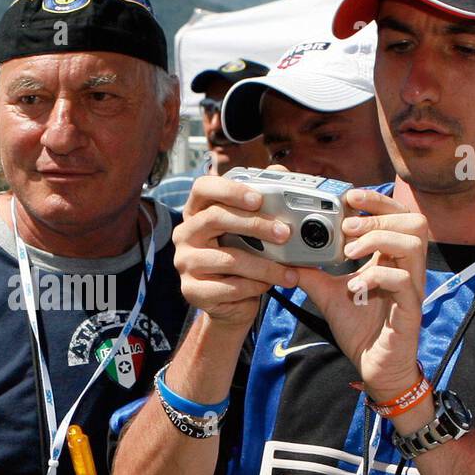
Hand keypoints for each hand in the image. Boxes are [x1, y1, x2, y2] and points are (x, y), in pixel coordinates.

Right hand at [172, 175, 292, 328]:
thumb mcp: (250, 231)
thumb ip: (261, 202)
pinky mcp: (191, 290)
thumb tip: (278, 170)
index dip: (229, 189)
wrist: (230, 303)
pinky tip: (268, 286)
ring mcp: (185, 263)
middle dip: (255, 225)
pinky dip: (253, 287)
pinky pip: (227, 287)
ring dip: (264, 265)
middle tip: (285, 233)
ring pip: (227, 259)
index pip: (202, 188)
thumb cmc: (241, 260)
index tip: (258, 198)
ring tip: (289, 272)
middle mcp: (185, 234)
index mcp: (197, 212)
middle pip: (215, 218)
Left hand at [290, 188, 428, 401]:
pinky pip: (404, 280)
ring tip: (349, 253)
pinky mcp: (411, 308)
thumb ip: (312, 274)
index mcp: (390, 259)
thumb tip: (288, 258)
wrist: (373, 366)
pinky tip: (354, 286)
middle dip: (378, 216)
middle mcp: (406, 268)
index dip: (377, 201)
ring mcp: (411, 287)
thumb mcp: (328, 295)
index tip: (350, 196)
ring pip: (414, 244)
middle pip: (414, 222)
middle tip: (347, 228)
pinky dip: (376, 276)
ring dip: (378, 240)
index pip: (396, 216)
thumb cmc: (360, 330)